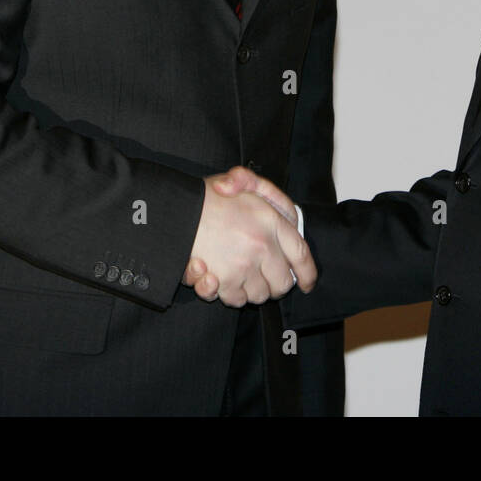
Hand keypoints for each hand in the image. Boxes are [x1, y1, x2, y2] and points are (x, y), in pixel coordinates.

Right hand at [182, 171, 314, 306]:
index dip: (307, 272)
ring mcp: (244, 267)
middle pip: (282, 282)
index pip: (301, 254)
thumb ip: (259, 189)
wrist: (173, 213)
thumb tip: (274, 210)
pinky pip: (236, 300)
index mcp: (270, 222)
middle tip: (264, 278)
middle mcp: (262, 246)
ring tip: (239, 274)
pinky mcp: (224, 282)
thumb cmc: (203, 197)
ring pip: (260, 295)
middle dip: (276, 284)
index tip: (307, 282)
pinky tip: (220, 279)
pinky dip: (231, 294)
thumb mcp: (236, 181)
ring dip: (252, 289)